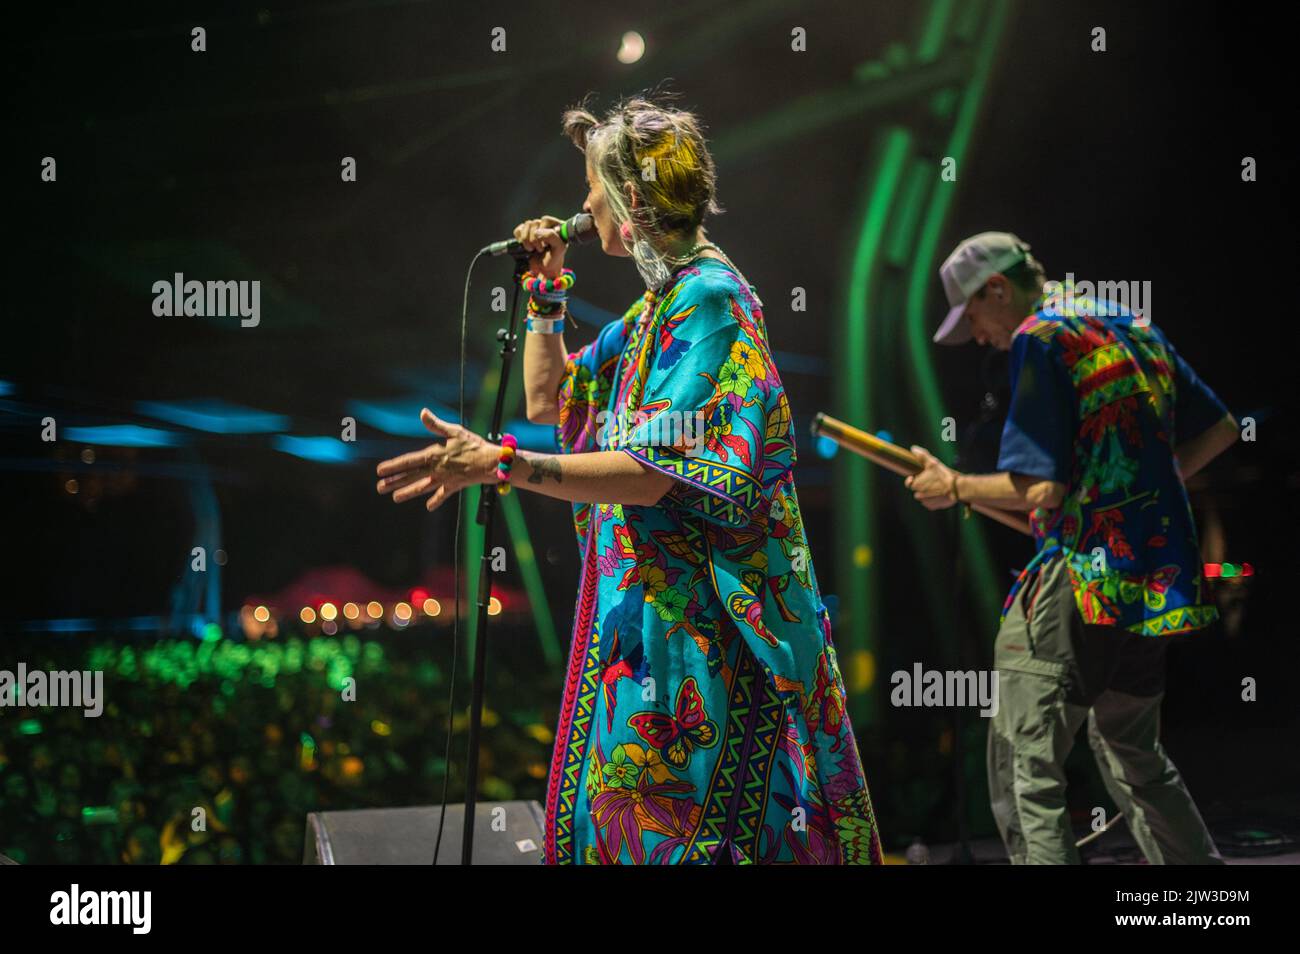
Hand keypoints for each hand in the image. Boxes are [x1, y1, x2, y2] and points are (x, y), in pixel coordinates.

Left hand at [375, 409, 497, 511]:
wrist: (491, 463)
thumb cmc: (474, 445)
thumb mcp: (455, 431)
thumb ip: (436, 424)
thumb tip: (423, 412)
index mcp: (434, 455)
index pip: (408, 461)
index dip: (393, 466)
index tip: (380, 471)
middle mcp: (436, 470)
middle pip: (411, 476)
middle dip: (394, 482)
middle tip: (380, 488)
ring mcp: (444, 480)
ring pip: (422, 487)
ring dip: (408, 492)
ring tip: (395, 498)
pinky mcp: (454, 486)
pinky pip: (443, 494)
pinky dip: (435, 500)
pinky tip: (428, 507)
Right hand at [512, 215, 565, 278]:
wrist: (544, 268)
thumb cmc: (554, 258)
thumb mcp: (559, 248)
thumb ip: (552, 237)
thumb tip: (536, 231)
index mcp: (556, 225)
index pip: (546, 219)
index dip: (544, 231)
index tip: (546, 244)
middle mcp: (544, 225)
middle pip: (534, 223)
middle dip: (535, 239)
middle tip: (540, 250)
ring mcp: (533, 228)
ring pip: (525, 226)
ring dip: (527, 240)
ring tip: (532, 250)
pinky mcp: (524, 234)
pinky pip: (518, 230)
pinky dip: (520, 239)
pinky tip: (526, 246)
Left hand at [905, 445, 960, 509]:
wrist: (956, 489)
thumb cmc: (943, 475)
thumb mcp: (932, 463)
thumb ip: (921, 456)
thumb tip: (913, 448)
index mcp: (916, 485)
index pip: (908, 484)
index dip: (912, 480)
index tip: (918, 477)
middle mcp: (918, 495)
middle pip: (917, 490)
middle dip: (923, 486)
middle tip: (933, 480)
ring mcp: (925, 502)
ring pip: (924, 497)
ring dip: (928, 493)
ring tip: (938, 487)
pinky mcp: (933, 507)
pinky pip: (930, 503)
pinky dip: (934, 499)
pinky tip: (940, 493)